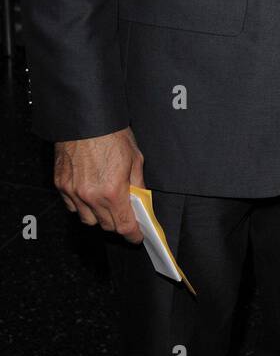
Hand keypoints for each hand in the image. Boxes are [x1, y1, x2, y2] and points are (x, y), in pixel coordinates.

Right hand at [54, 128, 145, 242]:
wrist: (86, 119)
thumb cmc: (111, 134)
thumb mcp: (135, 158)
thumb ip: (138, 185)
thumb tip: (141, 202)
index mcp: (113, 191)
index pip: (123, 226)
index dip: (133, 234)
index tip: (137, 235)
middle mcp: (91, 196)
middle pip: (106, 226)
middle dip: (118, 223)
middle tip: (125, 214)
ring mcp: (74, 192)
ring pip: (87, 219)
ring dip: (99, 216)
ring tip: (107, 202)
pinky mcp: (61, 185)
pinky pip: (72, 207)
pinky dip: (82, 206)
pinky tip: (90, 194)